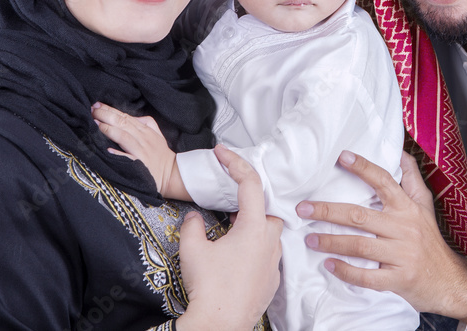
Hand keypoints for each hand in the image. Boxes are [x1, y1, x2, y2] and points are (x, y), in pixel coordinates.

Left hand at [92, 102, 177, 196]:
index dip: (111, 110)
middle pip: (122, 123)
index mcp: (145, 130)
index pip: (125, 116)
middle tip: (92, 110)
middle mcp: (142, 138)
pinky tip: (108, 150)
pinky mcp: (140, 165)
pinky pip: (128, 158)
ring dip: (109, 129)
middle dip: (106, 115)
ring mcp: (141, 151)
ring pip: (124, 136)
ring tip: (95, 123)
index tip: (97, 105)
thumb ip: (146, 122)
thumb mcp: (157, 133)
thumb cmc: (161, 154)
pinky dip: (118, 154)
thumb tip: (132, 116)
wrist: (172, 173)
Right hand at [177, 145, 282, 330]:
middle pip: (267, 211)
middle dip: (250, 207)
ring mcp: (274, 264)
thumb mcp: (192, 248)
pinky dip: (254, 254)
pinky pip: (267, 259)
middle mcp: (270, 243)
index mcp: (254, 228)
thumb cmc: (208, 285)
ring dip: (253, 231)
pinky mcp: (271, 283)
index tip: (222, 153)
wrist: (219, 325)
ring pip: (269, 236)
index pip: (250, 184)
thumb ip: (193, 224)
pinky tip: (235, 262)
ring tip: (228, 237)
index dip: (235, 163)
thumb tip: (195, 217)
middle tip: (227, 211)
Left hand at [297, 150, 466, 320]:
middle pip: (360, 215)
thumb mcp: (425, 206)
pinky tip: (329, 265)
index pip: (383, 181)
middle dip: (328, 210)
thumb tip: (400, 153)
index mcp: (407, 208)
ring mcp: (401, 254)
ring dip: (331, 242)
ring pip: (359, 245)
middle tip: (302, 208)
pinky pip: (368, 276)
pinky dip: (346, 271)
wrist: (450, 281)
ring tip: (309, 239)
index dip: (363, 168)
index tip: (341, 157)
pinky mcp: (398, 279)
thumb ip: (412, 179)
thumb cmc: (431, 241)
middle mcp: (404, 228)